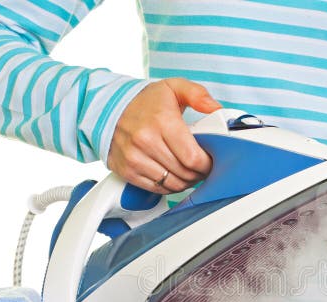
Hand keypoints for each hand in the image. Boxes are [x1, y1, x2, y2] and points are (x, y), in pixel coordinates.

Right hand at [108, 78, 221, 194]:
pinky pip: (157, 188)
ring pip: (172, 184)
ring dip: (185, 181)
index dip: (207, 164)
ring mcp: (134, 158)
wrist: (109, 108)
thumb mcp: (173, 87)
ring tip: (187, 170)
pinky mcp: (126, 171)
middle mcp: (146, 141)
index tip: (209, 160)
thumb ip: (198, 95)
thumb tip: (216, 109)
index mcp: (162, 122)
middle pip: (185, 173)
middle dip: (198, 172)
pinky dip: (169, 185)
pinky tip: (172, 174)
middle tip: (200, 165)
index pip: (193, 157)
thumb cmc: (145, 101)